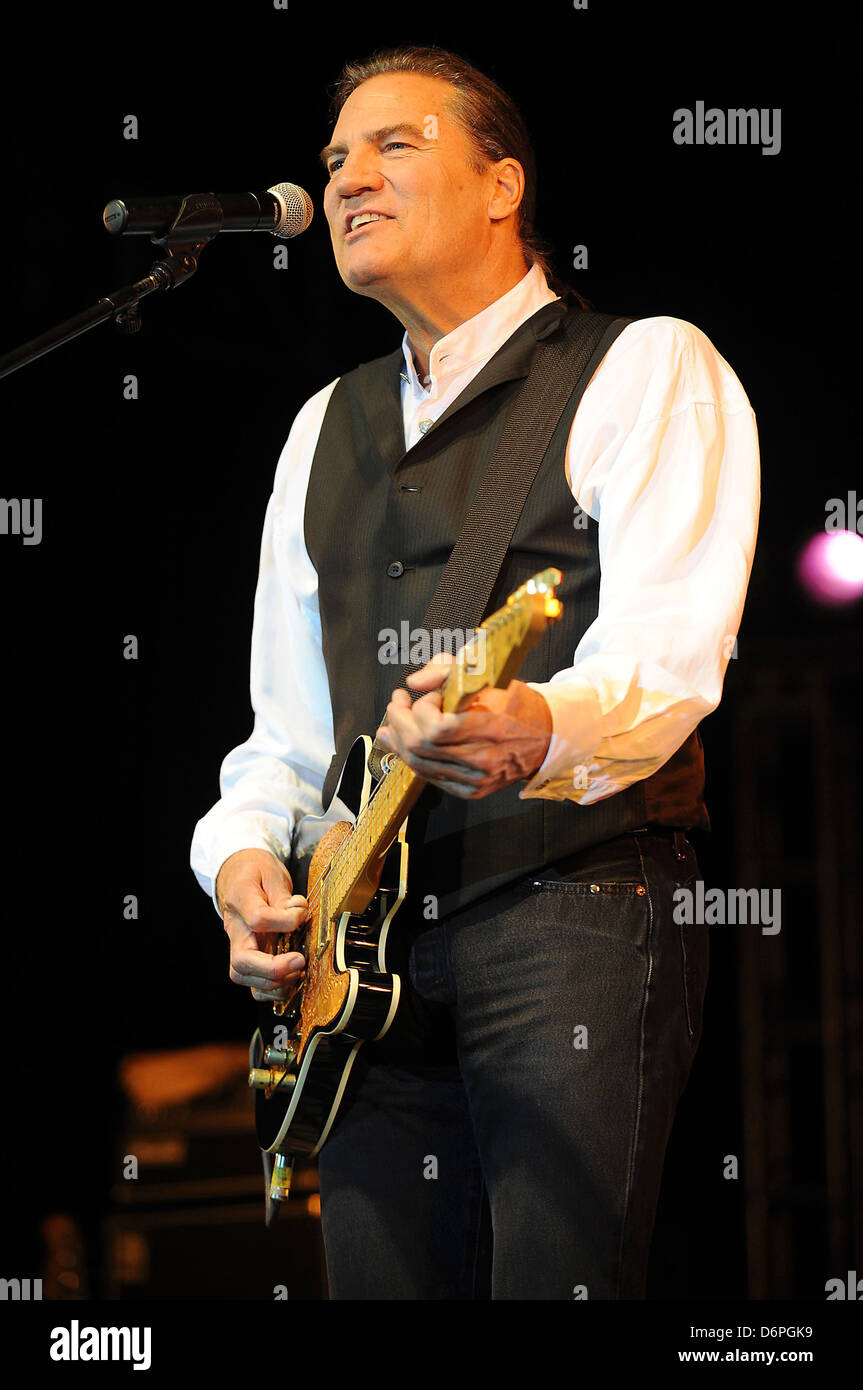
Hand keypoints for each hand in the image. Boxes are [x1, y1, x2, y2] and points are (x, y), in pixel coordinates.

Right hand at [216, 848, 308, 1002]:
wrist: (236, 873)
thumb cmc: (255, 872)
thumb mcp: (271, 872)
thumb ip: (283, 895)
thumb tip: (296, 913)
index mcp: (240, 900)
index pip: (258, 919)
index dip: (284, 921)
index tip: (300, 913)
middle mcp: (235, 928)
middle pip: (241, 962)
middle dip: (273, 969)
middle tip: (300, 960)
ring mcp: (238, 945)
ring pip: (243, 977)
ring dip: (273, 983)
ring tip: (297, 972)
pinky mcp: (246, 956)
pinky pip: (252, 983)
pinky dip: (271, 990)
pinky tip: (290, 979)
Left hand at [375, 653, 552, 798]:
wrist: (545, 737)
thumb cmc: (517, 705)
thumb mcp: (491, 677)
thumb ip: (450, 672)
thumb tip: (414, 682)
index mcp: (492, 730)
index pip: (435, 729)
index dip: (422, 709)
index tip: (428, 695)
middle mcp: (483, 761)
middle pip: (420, 748)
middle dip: (399, 721)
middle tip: (398, 702)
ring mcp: (475, 781)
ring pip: (419, 765)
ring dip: (399, 740)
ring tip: (393, 721)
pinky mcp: (470, 790)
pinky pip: (429, 777)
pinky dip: (412, 758)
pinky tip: (405, 741)